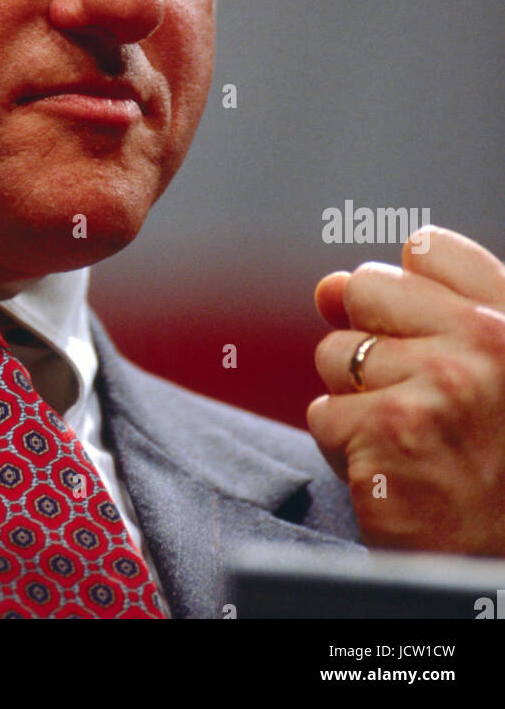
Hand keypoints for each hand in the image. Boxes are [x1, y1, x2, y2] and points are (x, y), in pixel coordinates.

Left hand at [307, 226, 504, 554]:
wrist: (495, 563)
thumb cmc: (490, 466)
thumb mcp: (484, 374)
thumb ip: (419, 314)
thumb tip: (327, 286)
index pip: (428, 249)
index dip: (405, 291)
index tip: (424, 337)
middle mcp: (481, 344)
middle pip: (363, 288)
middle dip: (369, 342)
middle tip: (413, 398)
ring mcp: (434, 387)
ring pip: (334, 355)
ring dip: (354, 400)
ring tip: (408, 441)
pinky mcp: (389, 434)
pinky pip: (323, 414)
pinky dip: (344, 448)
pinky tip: (391, 472)